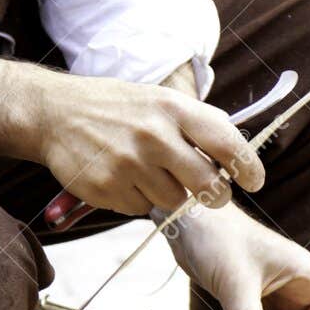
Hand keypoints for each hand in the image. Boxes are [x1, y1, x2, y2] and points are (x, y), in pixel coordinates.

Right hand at [39, 72, 262, 216]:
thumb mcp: (160, 100)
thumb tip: (238, 154)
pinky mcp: (106, 186)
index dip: (248, 167)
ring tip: (149, 171)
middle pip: (207, 185)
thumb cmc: (118, 108)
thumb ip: (198, 124)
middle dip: (215, 195)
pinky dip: (137, 198)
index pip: (227, 143)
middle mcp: (153, 135)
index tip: (255, 181)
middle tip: (211, 194)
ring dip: (169, 194)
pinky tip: (122, 176)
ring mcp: (127, 163)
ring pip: (173, 201)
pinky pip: (139, 208)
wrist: (55, 112)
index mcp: (173, 108)